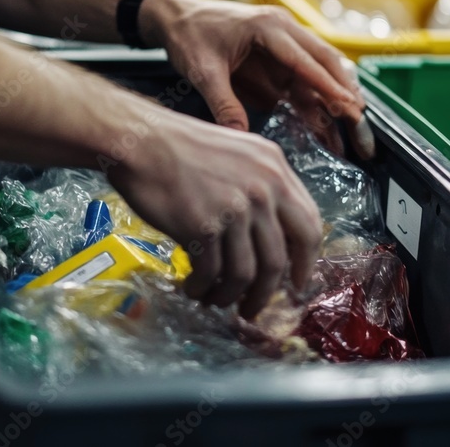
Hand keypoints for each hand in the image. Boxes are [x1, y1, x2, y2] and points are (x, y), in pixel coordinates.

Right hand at [110, 110, 322, 318]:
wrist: (141, 140)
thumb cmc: (183, 146)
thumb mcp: (240, 154)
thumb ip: (263, 187)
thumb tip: (274, 237)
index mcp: (275, 169)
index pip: (309, 226)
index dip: (306, 263)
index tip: (296, 284)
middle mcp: (262, 190)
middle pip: (279, 260)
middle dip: (267, 293)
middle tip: (254, 308)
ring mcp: (233, 209)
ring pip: (245, 274)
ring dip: (230, 297)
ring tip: (216, 301)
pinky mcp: (203, 226)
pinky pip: (211, 273)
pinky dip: (203, 288)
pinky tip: (193, 288)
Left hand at [141, 0, 374, 158]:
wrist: (174, 16)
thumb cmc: (188, 33)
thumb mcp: (202, 71)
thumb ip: (222, 103)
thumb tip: (239, 136)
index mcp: (269, 27)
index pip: (306, 60)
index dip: (329, 86)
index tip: (349, 107)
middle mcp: (284, 31)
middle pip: (326, 62)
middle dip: (346, 93)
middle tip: (360, 122)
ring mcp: (283, 45)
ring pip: (321, 73)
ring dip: (335, 101)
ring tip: (352, 132)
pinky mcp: (277, 60)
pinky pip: (303, 83)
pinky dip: (317, 104)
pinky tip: (327, 128)